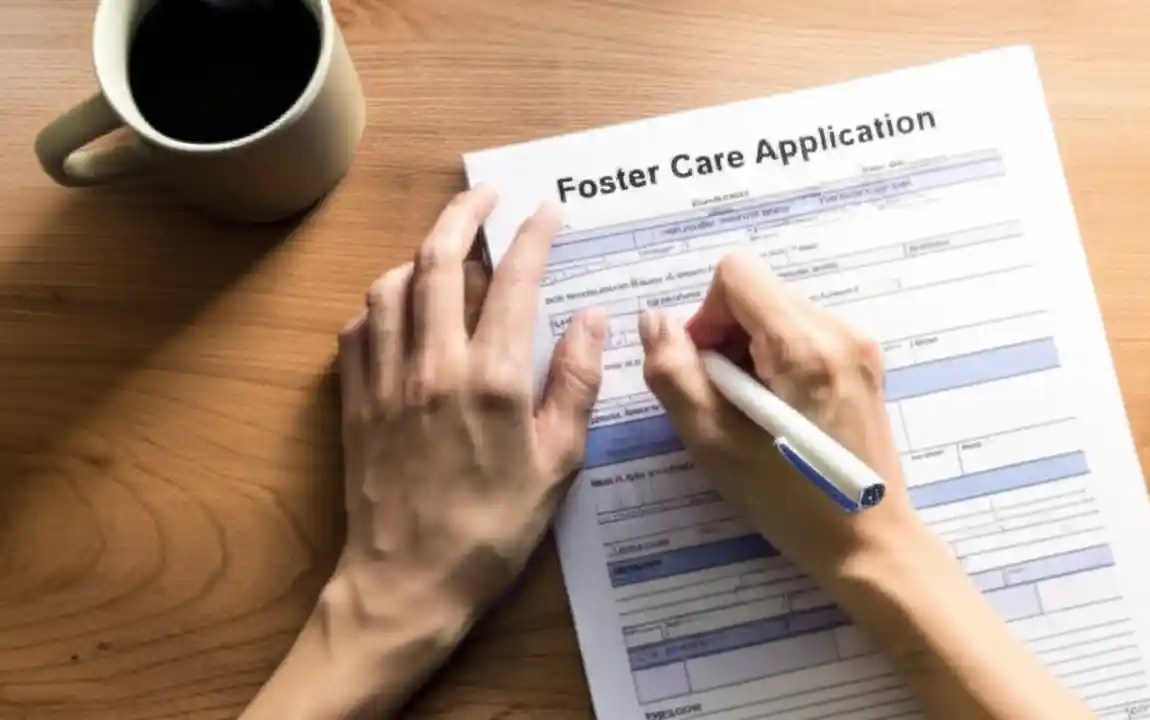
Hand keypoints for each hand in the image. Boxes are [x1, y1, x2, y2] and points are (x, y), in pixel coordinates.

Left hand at [242, 187, 606, 718]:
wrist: (406, 585)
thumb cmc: (492, 531)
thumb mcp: (556, 465)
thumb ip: (574, 384)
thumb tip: (592, 318)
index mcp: (492, 379)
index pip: (513, 281)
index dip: (532, 235)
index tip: (546, 210)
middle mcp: (433, 365)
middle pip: (439, 260)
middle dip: (463, 214)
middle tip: (487, 195)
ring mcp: (385, 379)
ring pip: (391, 285)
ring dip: (418, 254)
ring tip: (444, 250)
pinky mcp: (353, 400)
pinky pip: (358, 327)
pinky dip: (379, 301)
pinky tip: (398, 307)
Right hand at [639, 251, 920, 587]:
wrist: (869, 544)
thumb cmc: (791, 503)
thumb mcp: (714, 443)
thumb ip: (674, 374)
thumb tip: (654, 321)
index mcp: (805, 344)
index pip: (736, 275)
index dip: (704, 316)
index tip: (703, 371)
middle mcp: (839, 330)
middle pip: (757, 292)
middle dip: (726, 337)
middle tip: (724, 401)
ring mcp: (858, 345)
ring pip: (777, 313)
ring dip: (748, 352)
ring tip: (751, 413)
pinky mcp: (863, 363)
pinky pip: (801, 335)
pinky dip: (776, 361)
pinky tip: (777, 413)